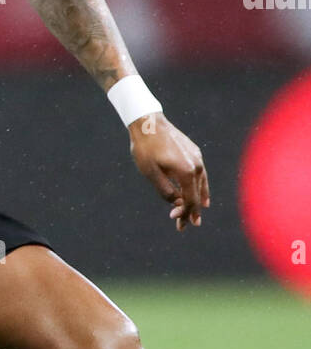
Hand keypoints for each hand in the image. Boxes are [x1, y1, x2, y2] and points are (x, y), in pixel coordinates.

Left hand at [129, 114, 209, 231]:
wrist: (148, 122)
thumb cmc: (146, 148)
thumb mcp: (151, 174)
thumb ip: (165, 191)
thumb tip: (177, 204)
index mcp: (187, 172)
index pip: (190, 200)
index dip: (185, 214)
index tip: (177, 224)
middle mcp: (197, 166)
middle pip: (197, 195)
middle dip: (191, 211)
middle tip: (186, 226)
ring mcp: (197, 158)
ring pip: (201, 184)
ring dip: (198, 200)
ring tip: (198, 214)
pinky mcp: (194, 152)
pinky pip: (201, 174)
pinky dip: (201, 186)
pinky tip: (201, 192)